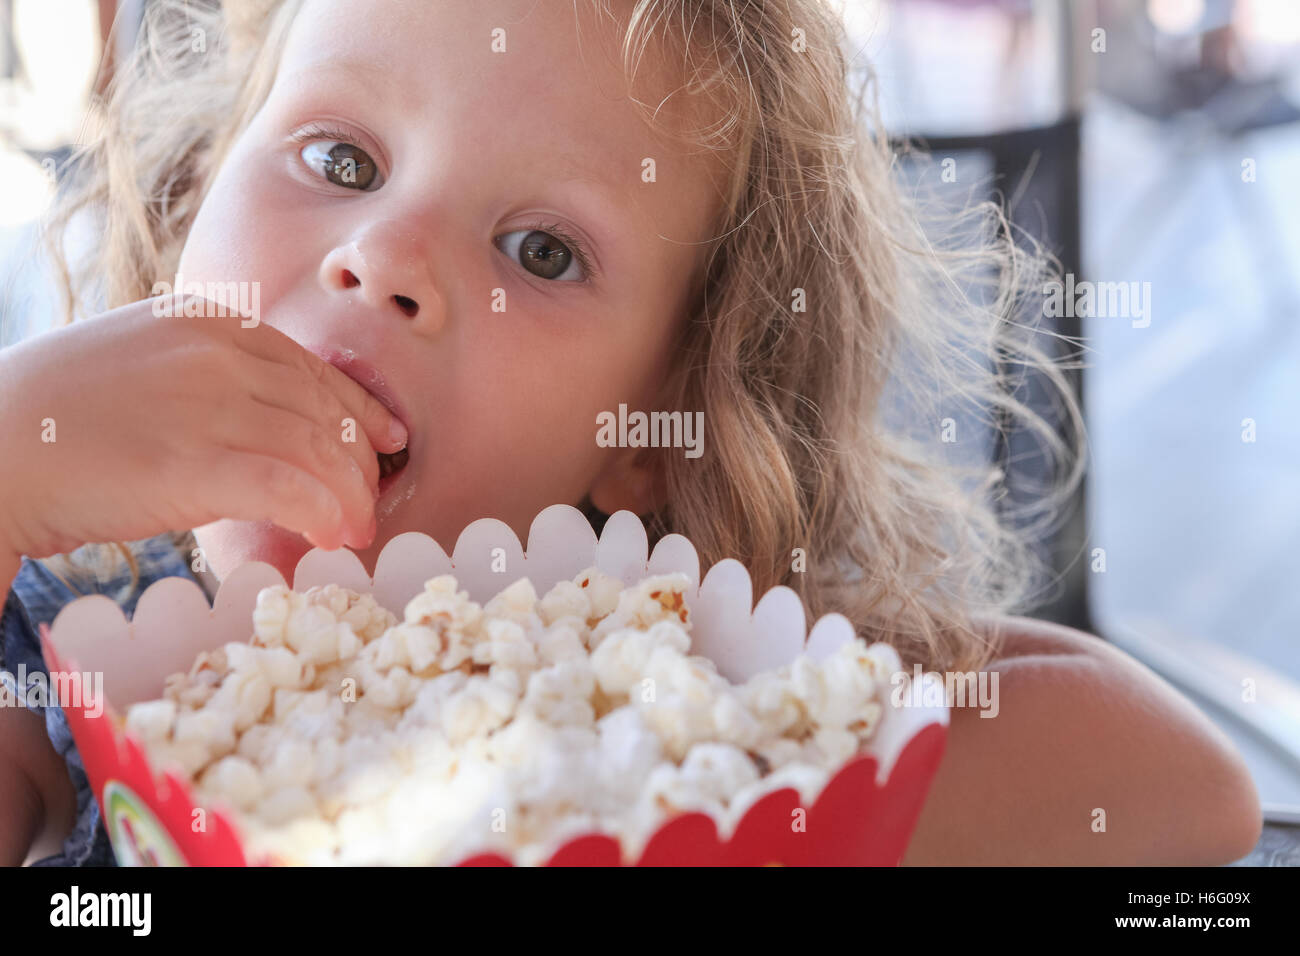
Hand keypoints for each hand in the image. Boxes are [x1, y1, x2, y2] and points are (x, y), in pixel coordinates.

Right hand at [0, 296, 407, 559]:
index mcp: (211, 321)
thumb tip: (273, 418)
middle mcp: (220, 352)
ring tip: (355, 530)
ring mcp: (210, 404)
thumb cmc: (60, 416)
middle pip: (324, 412)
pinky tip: (328, 535)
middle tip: (370, 503)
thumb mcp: (146, 360)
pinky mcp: (195, 462)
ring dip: (349, 498)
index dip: (360, 412)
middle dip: (360, 464)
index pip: (313, 369)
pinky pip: (290, 489)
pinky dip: (322, 514)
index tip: (386, 443)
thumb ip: (213, 374)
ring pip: (318, 451)